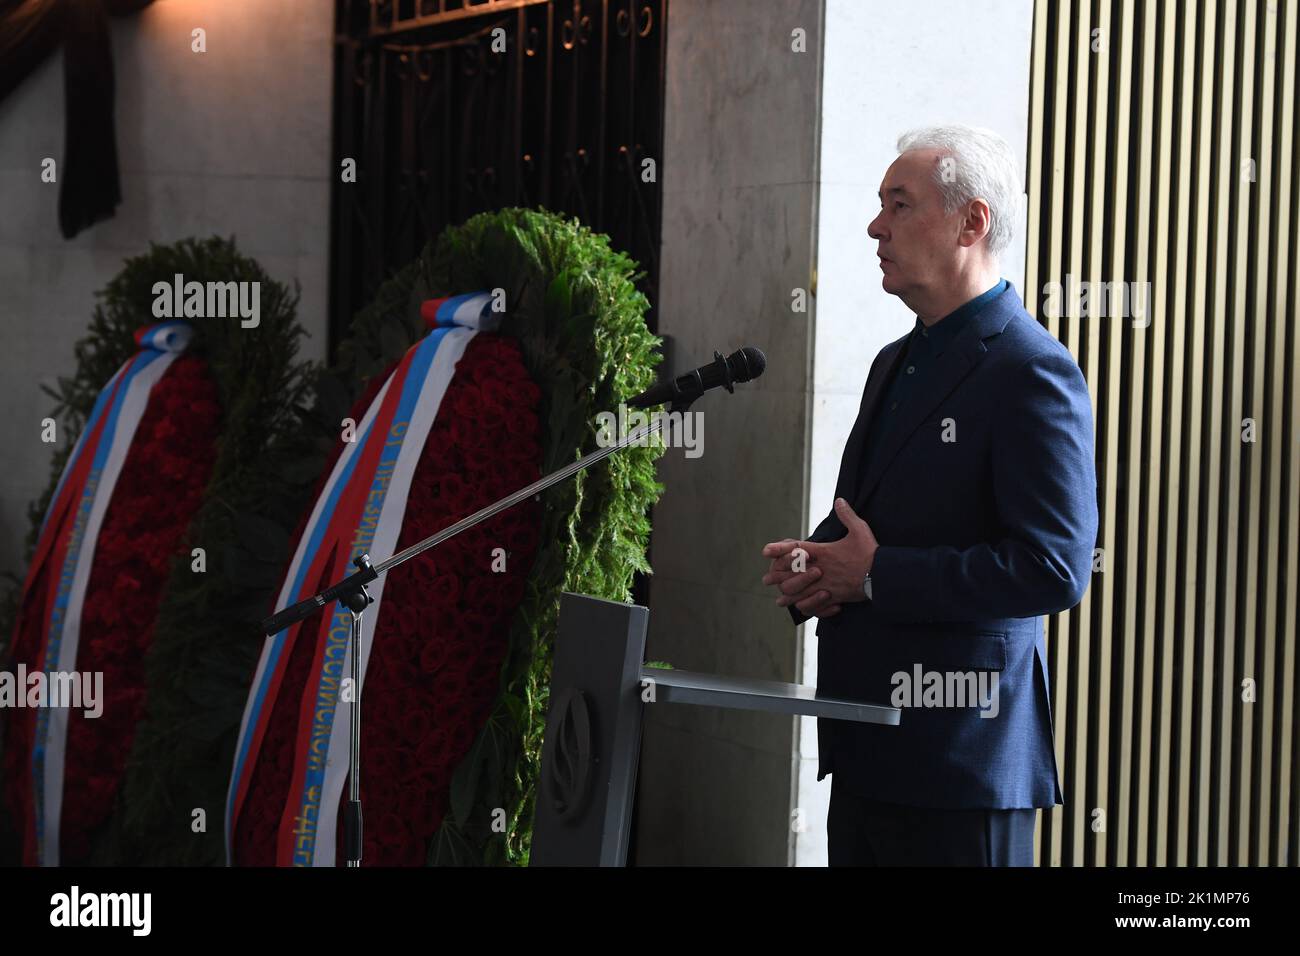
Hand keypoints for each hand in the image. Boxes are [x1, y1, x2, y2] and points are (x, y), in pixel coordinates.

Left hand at [762, 498, 878, 613]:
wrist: (882, 576)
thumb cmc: (870, 552)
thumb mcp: (860, 529)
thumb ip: (847, 515)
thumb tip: (839, 500)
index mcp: (823, 552)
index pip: (796, 549)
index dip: (780, 549)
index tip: (765, 551)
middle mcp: (820, 569)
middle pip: (792, 575)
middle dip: (778, 577)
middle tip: (767, 579)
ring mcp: (825, 585)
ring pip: (800, 593)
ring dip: (788, 596)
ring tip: (779, 600)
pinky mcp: (833, 597)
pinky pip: (814, 605)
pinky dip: (806, 607)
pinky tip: (801, 609)